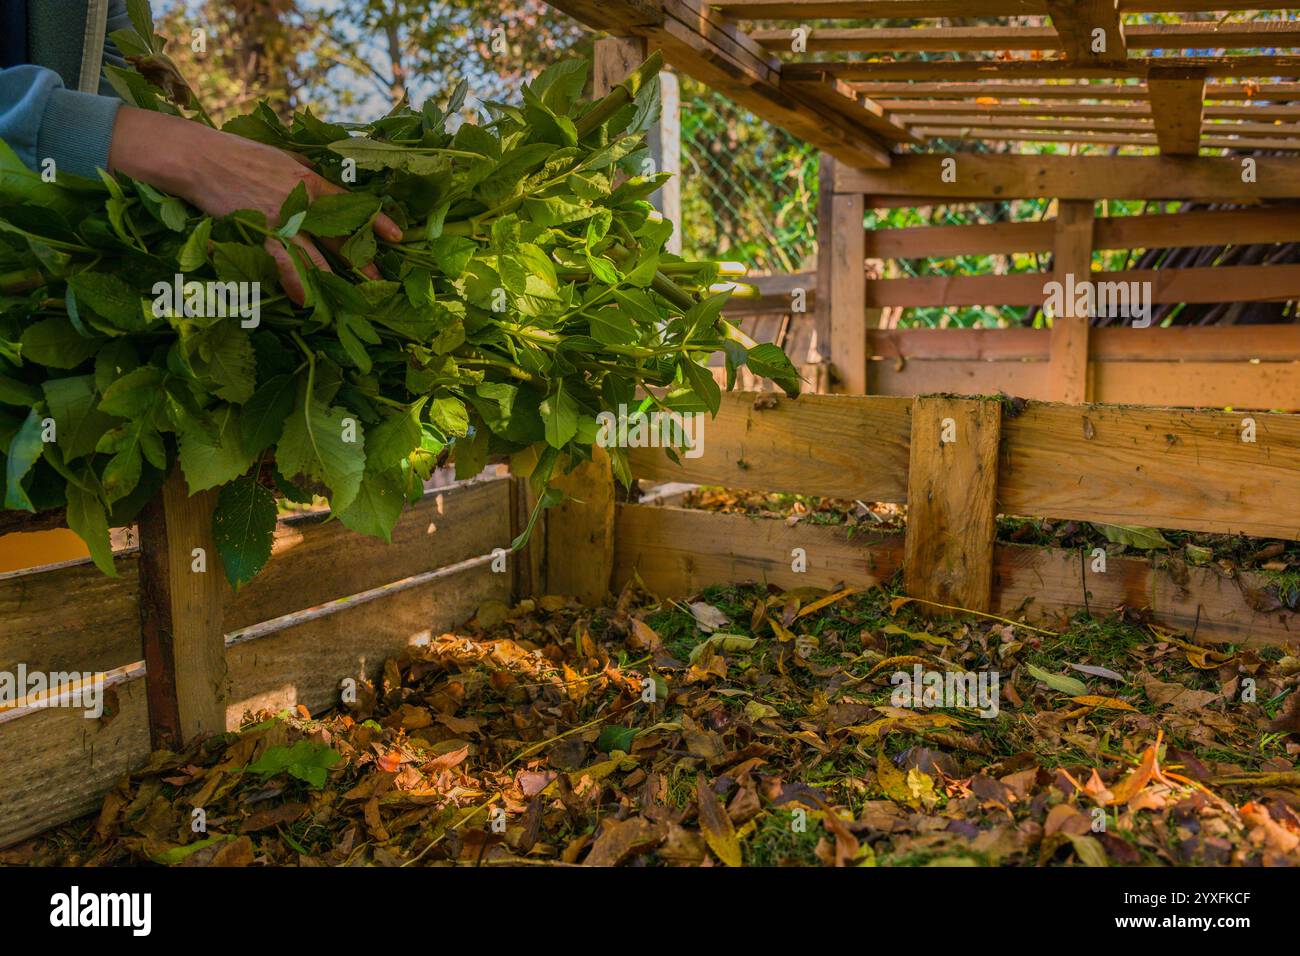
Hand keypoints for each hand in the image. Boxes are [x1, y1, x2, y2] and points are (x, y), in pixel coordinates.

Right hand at [108, 106, 400, 303]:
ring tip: (352, 298)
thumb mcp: (280, 157)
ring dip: (335, 278)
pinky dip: (296, 282)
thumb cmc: (237, 154)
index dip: (377, 221)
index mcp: (310, 179)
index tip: (398, 237)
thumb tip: (318, 179)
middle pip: (341, 235)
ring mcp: (283, 218)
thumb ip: (302, 171)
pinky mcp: (261, 231)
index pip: (352, 203)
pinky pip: (285, 262)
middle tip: (381, 280)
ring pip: (318, 254)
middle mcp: (303, 200)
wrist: (200, 157)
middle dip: (363, 259)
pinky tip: (307, 301)